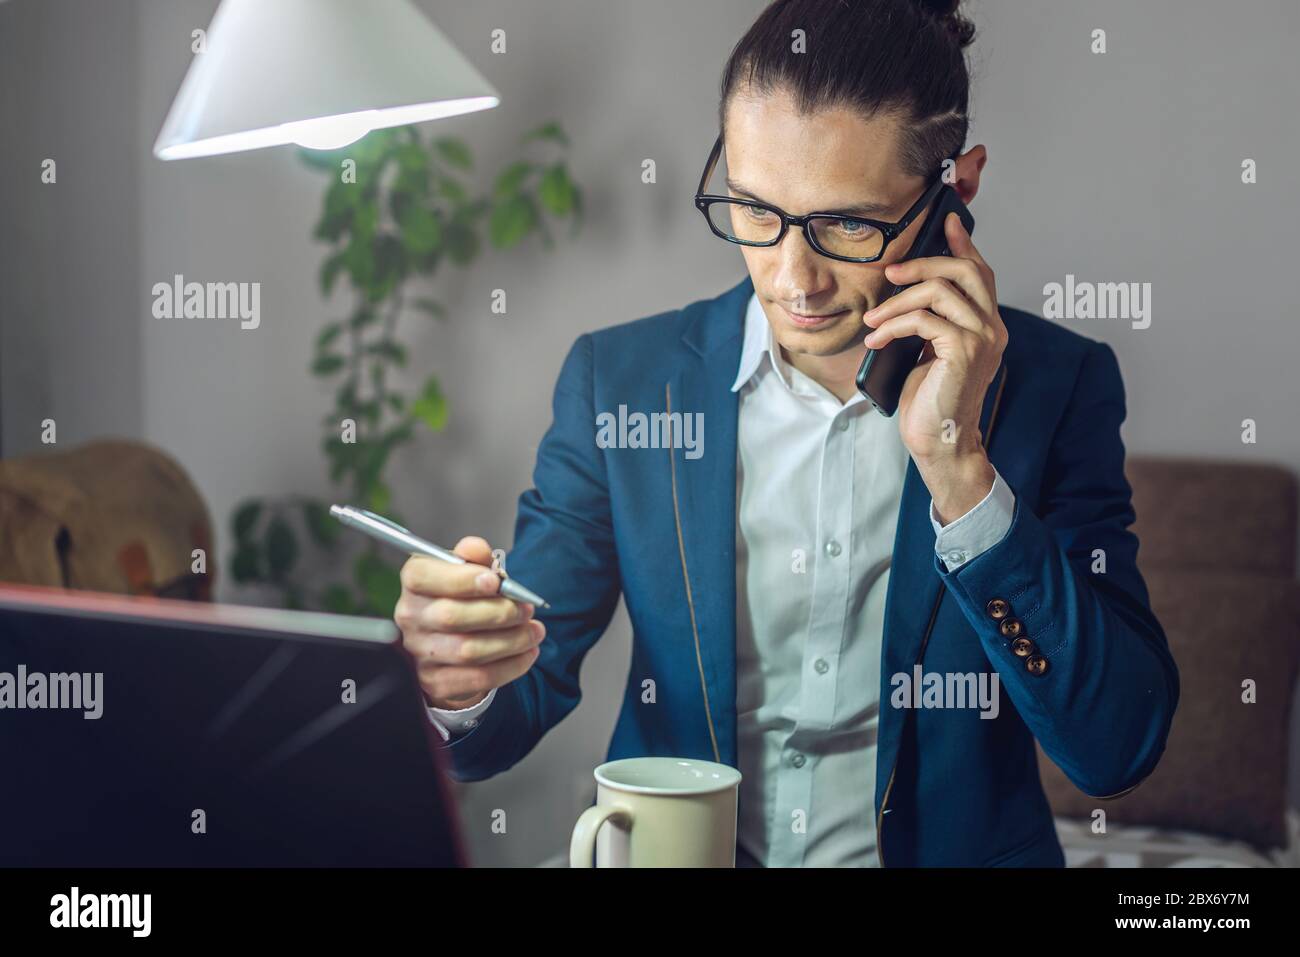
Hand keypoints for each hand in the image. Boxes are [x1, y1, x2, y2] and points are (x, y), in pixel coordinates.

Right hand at [394, 536, 544, 710]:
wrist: (450, 641)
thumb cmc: (462, 597)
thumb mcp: (466, 569)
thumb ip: (473, 556)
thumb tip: (477, 549)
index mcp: (415, 582)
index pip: (424, 577)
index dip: (461, 579)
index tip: (495, 581)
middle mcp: (410, 617)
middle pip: (451, 617)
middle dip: (498, 612)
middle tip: (526, 609)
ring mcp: (419, 652)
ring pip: (468, 650)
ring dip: (511, 640)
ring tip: (534, 631)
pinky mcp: (436, 681)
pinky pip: (477, 677)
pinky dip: (510, 666)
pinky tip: (527, 653)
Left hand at [862, 211, 1006, 521]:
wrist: (939, 441)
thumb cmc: (930, 400)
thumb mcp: (928, 351)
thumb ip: (930, 321)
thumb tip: (906, 290)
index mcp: (987, 325)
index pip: (980, 273)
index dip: (964, 245)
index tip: (946, 223)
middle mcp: (993, 327)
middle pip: (964, 271)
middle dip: (924, 263)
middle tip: (891, 272)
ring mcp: (982, 338)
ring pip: (939, 290)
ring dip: (897, 302)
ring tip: (873, 320)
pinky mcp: (964, 350)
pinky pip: (922, 319)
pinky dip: (893, 325)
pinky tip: (876, 340)